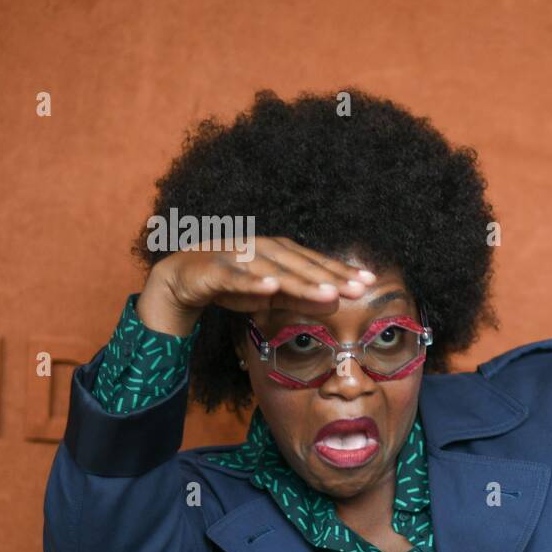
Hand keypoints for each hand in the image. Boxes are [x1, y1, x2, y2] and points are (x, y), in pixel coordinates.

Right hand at [136, 237, 376, 335]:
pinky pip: (233, 276)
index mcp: (278, 253)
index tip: (370, 282)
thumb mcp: (271, 296)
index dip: (342, 271)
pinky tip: (270, 287)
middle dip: (331, 277)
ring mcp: (236, 256)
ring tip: (328, 294)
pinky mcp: (211, 270)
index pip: (315, 263)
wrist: (180, 280)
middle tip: (360, 289)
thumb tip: (336, 303)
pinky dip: (251, 282)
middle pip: (301, 264)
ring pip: (273, 270)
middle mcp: (261, 249)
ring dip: (301, 281)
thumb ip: (300, 298)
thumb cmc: (232, 284)